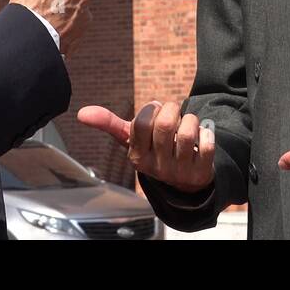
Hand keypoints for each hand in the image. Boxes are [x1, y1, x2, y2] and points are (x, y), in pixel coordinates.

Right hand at [9, 0, 115, 55]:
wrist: (28, 53)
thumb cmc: (30, 14)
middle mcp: (84, 12)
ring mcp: (80, 32)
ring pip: (63, 15)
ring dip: (47, 12)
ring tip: (26, 18)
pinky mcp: (72, 48)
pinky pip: (61, 32)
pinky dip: (49, 28)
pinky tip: (33, 33)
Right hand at [77, 101, 214, 194]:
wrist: (184, 180)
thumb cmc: (154, 150)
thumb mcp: (132, 140)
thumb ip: (109, 124)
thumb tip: (81, 113)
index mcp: (137, 156)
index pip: (141, 122)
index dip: (152, 108)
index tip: (156, 110)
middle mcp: (157, 167)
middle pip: (165, 124)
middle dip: (172, 109)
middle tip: (174, 113)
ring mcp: (179, 171)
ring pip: (188, 132)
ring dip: (191, 119)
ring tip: (189, 123)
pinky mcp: (201, 172)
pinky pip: (208, 144)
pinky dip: (207, 132)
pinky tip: (202, 135)